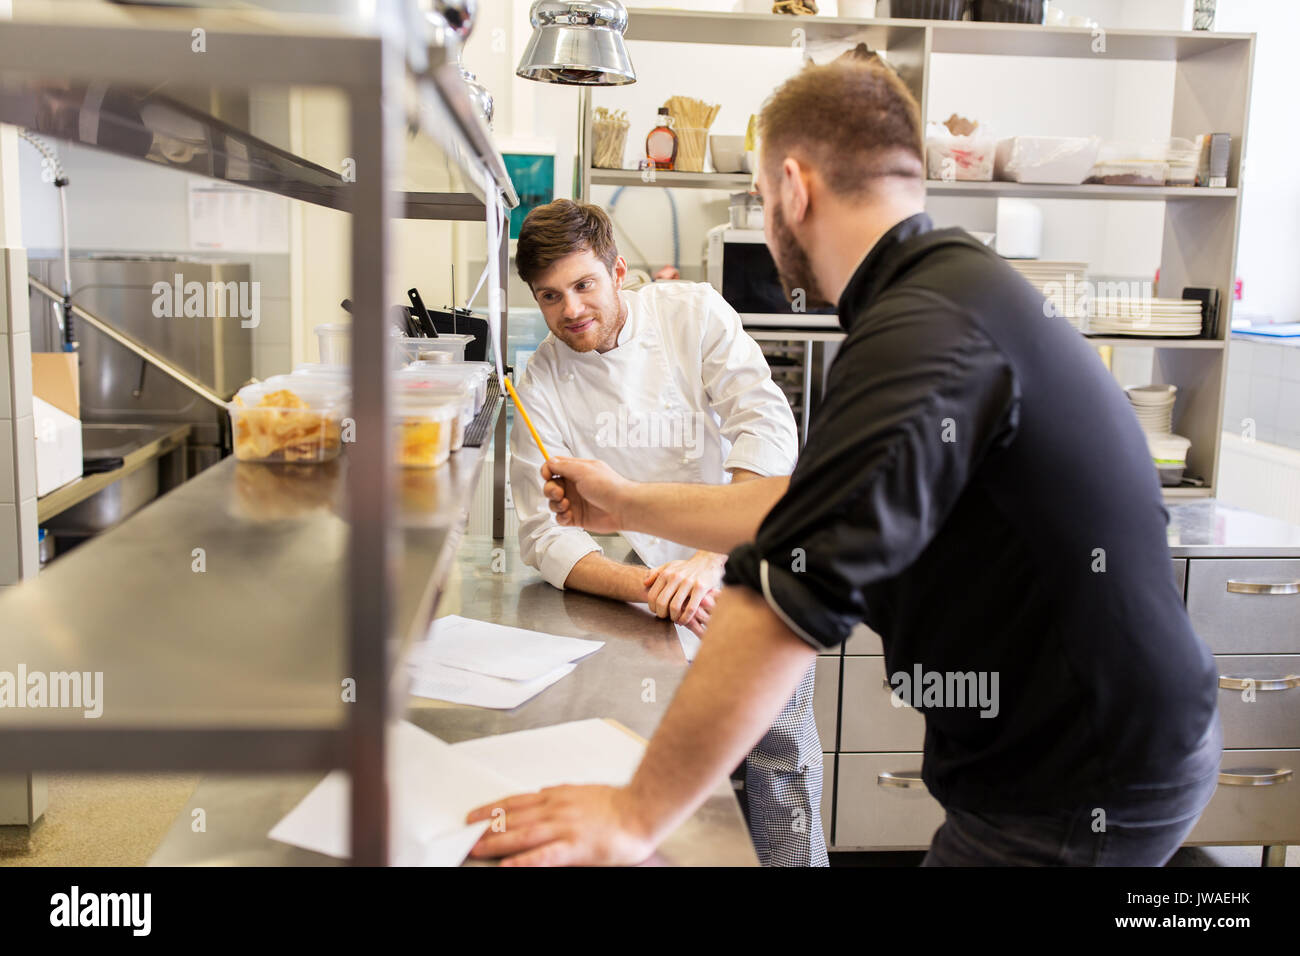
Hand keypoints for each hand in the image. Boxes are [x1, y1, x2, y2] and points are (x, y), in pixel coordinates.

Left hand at [466, 785, 656, 866]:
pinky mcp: (575, 847)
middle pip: (514, 818)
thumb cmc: (616, 803)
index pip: (516, 802)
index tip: (475, 815)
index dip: (493, 809)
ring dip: (497, 842)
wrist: (640, 810)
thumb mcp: (582, 790)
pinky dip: (523, 861)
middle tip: (466, 834)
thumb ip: (560, 793)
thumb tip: (542, 792)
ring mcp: (564, 828)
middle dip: (487, 827)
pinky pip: (543, 856)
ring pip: (523, 835)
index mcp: (557, 796)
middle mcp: (556, 810)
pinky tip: (507, 866)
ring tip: (477, 849)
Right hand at [542, 456, 631, 534]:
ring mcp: (575, 502)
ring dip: (556, 504)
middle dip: (550, 489)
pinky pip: (560, 518)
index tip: (547, 475)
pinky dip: (561, 517)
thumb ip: (563, 466)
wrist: (622, 508)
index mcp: (576, 471)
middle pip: (551, 486)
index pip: (554, 467)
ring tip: (567, 505)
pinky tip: (569, 515)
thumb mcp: (583, 470)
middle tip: (559, 493)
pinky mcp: (577, 517)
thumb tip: (550, 463)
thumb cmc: (608, 486)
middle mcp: (575, 486)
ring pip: (553, 503)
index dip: (547, 471)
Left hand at [644, 551, 723, 629]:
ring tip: (675, 619)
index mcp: (666, 574)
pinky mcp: (700, 588)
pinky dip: (685, 618)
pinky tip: (684, 620)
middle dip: (662, 614)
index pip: (652, 595)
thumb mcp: (670, 566)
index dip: (652, 607)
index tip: (657, 611)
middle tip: (665, 617)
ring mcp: (688, 582)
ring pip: (675, 607)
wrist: (708, 560)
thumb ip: (656, 573)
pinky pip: (690, 608)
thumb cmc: (688, 567)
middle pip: (661, 603)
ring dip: (674, 617)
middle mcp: (675, 577)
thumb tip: (645, 583)